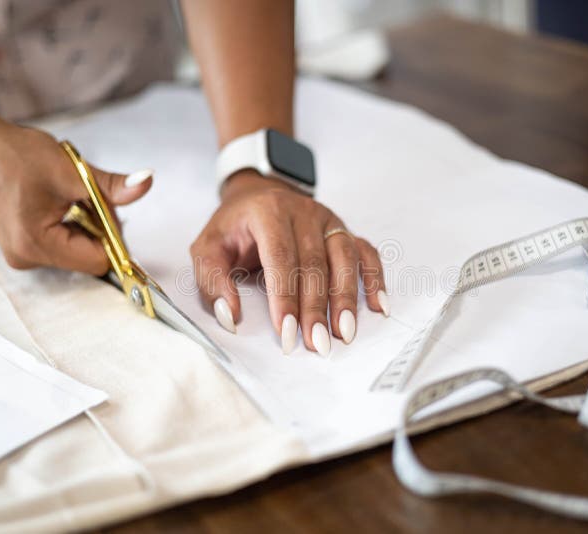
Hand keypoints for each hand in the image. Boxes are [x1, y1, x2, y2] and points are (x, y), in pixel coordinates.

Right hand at [0, 115, 152, 273]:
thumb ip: (111, 186)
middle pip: (89, 256)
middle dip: (97, 227)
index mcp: (36, 245)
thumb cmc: (14, 155)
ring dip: (85, 223)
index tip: (106, 208)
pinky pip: (63, 243)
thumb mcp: (71, 169)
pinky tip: (56, 202)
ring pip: (78, 249)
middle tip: (83, 196)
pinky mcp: (24, 246)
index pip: (98, 260)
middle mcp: (28, 258)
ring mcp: (24, 254)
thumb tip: (146, 183)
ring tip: (65, 196)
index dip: (111, 235)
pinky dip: (71, 223)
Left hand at [189, 170, 389, 355]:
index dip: (285, 297)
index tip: (286, 332)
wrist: (257, 194)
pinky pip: (366, 252)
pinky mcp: (344, 229)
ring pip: (345, 258)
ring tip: (345, 332)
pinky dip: (374, 279)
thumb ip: (213, 281)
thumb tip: (231, 316)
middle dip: (316, 307)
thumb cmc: (233, 228)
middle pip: (315, 263)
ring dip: (346, 298)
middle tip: (317, 343)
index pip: (281, 258)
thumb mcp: (207, 248)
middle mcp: (304, 211)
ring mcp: (328, 220)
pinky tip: (379, 306)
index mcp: (268, 212)